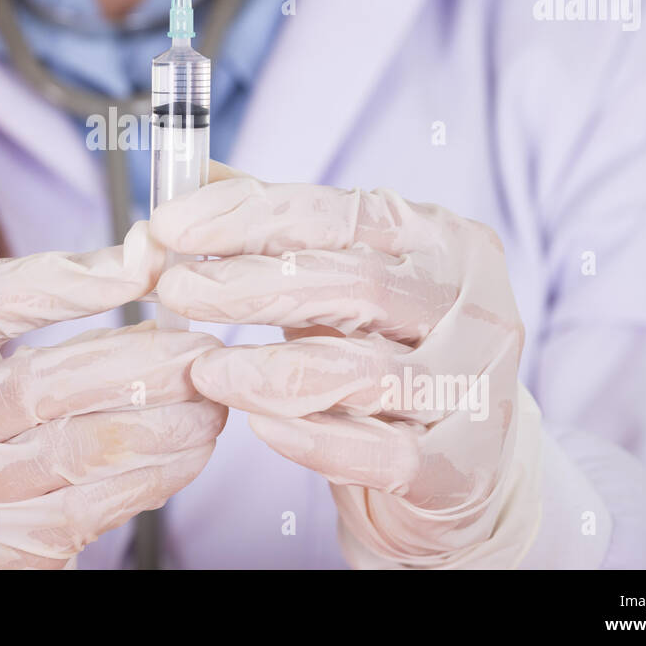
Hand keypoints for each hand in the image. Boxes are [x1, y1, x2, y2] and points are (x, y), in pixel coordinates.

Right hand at [0, 221, 226, 567]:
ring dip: (162, 423)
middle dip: (140, 361)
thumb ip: (31, 310)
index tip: (143, 264)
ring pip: (79, 448)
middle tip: (202, 349)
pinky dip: (152, 477)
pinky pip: (91, 507)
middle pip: (42, 382)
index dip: (70, 279)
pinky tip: (187, 456)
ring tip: (209, 404)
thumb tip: (142, 262)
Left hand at [150, 164, 541, 567]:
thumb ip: (273, 230)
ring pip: (362, 370)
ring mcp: (474, 384)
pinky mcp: (462, 463)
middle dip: (251, 285)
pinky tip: (260, 428)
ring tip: (203, 370)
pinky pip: (379, 451)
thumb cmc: (387, 351)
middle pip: (354, 283)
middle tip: (174, 292)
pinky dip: (313, 439)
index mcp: (441, 240)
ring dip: (268, 369)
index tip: (171, 224)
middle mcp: (471, 303)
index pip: (339, 212)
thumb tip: (187, 182)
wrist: (465, 463)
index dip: (248, 214)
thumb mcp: (340, 280)